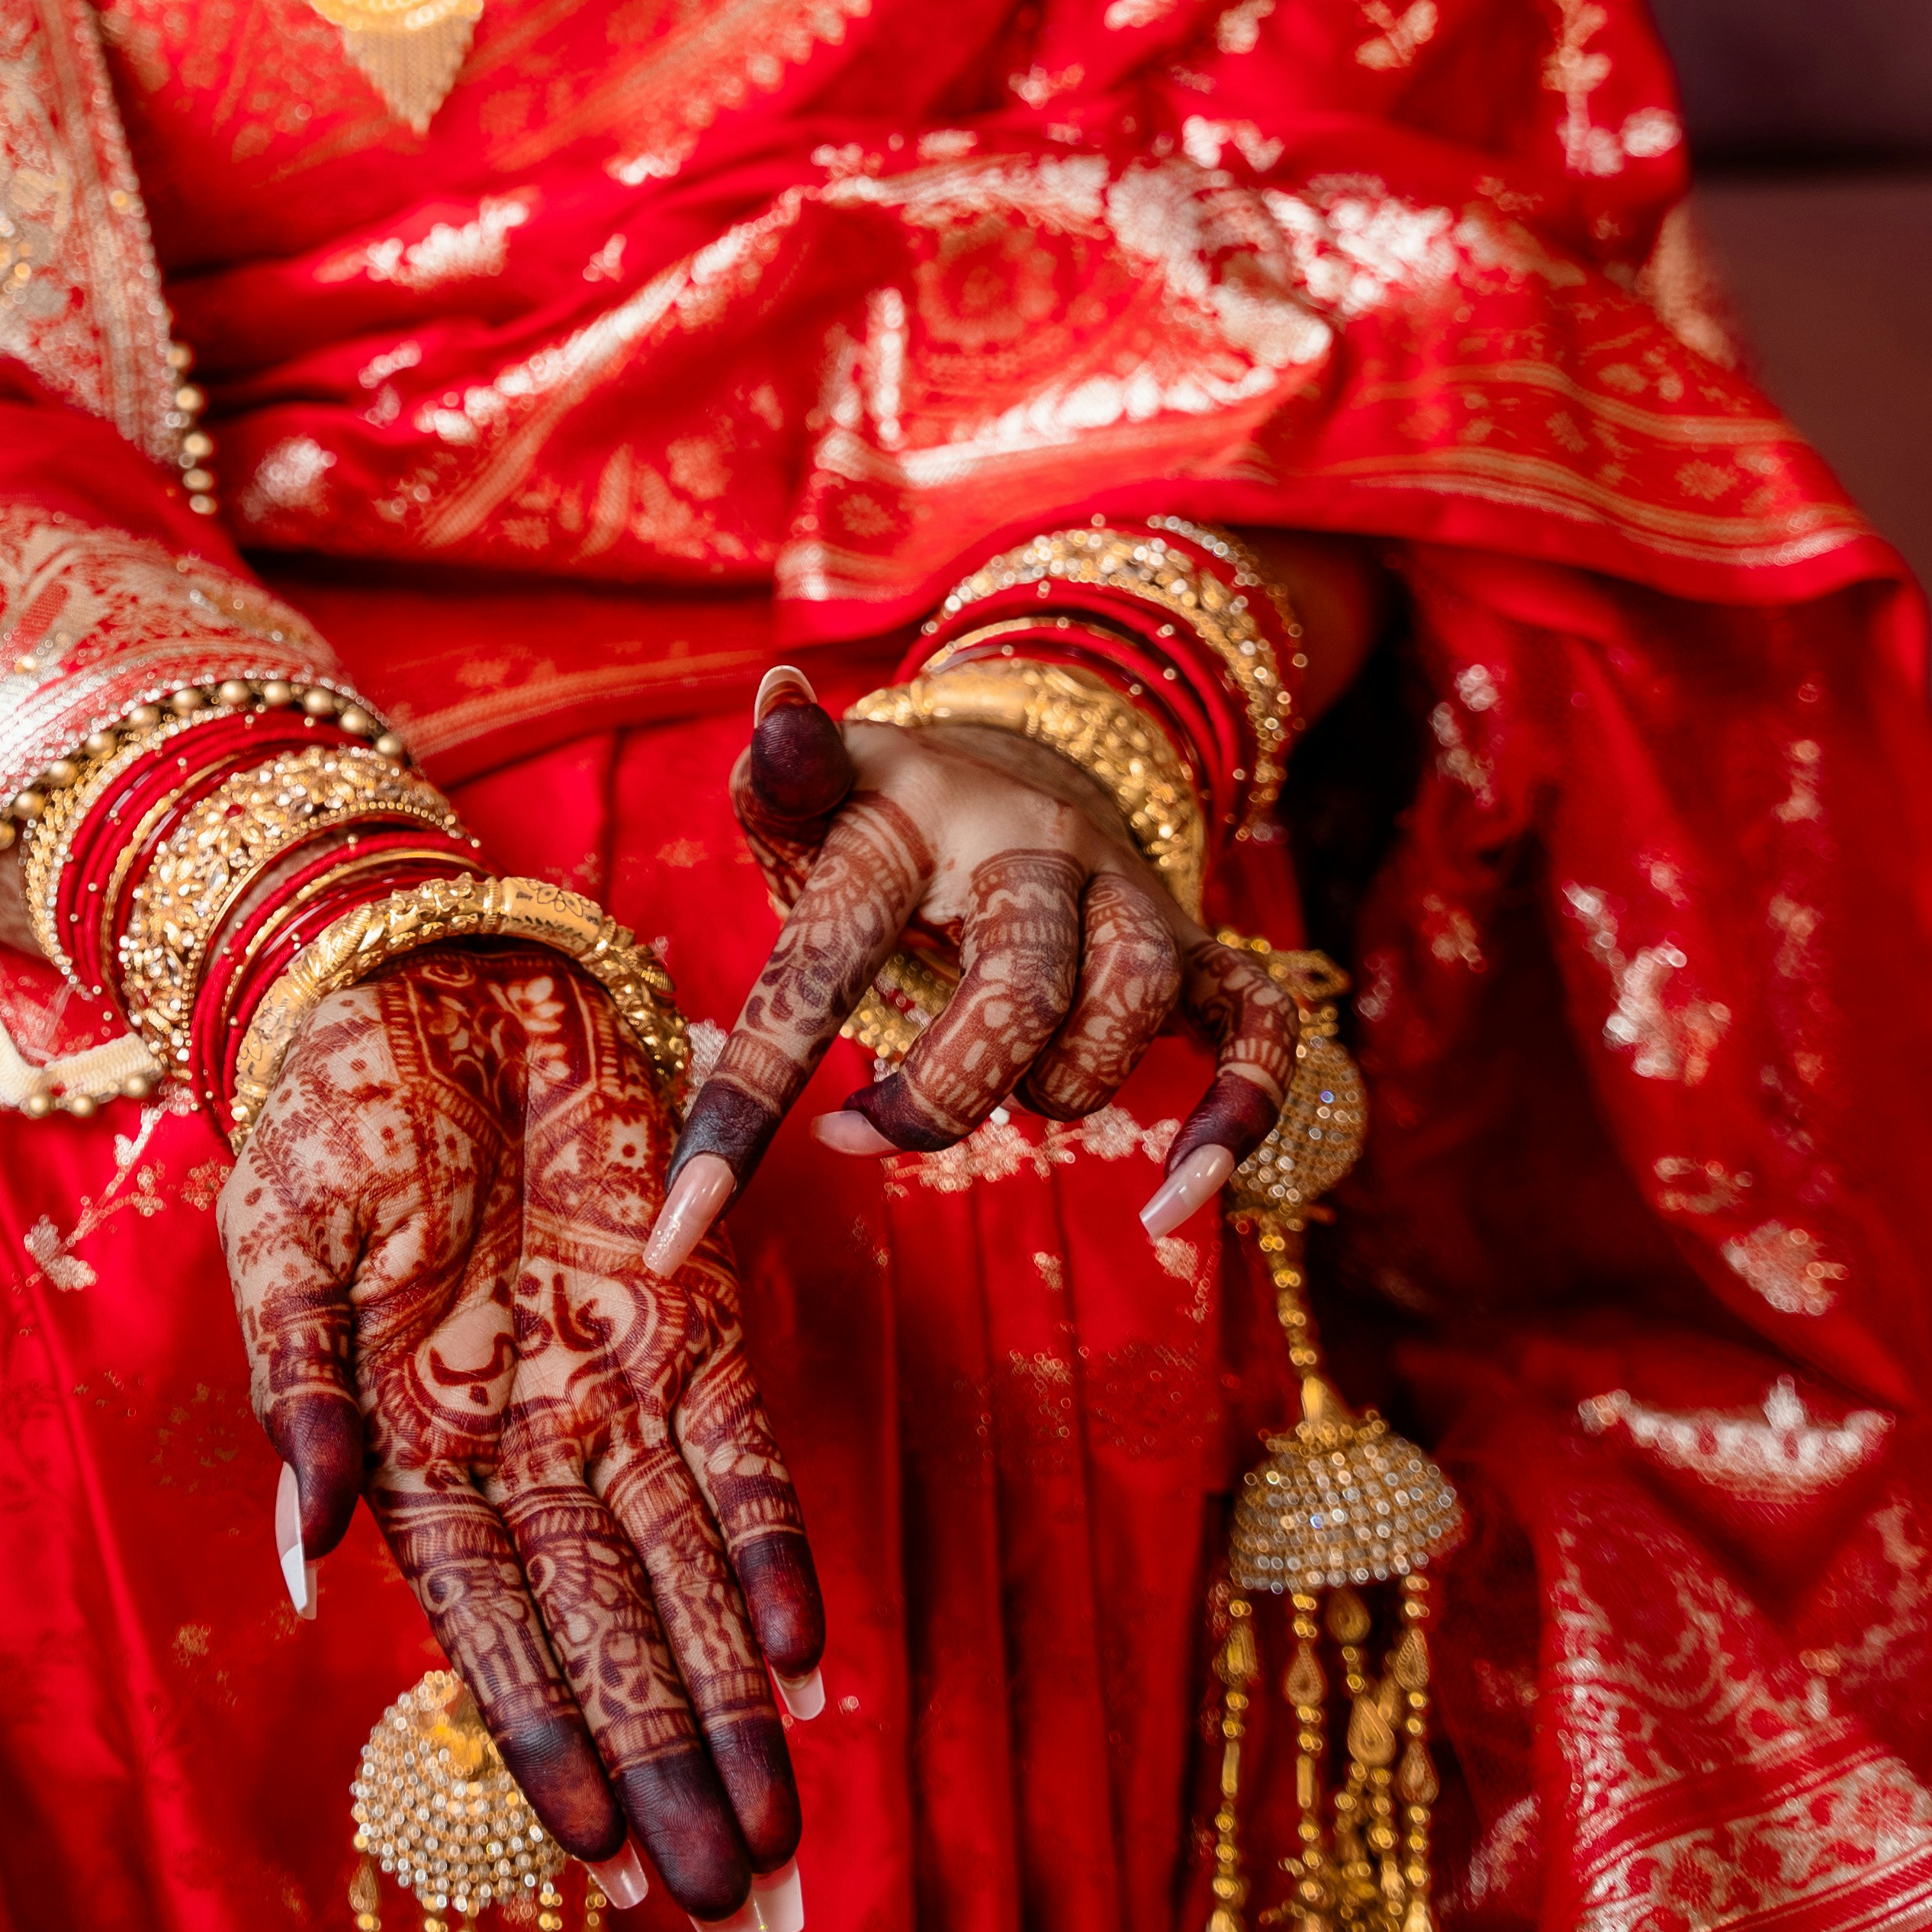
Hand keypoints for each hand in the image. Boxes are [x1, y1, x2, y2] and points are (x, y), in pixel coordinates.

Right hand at [221, 942, 823, 1931]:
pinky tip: (811, 1654)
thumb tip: (306, 1551)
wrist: (428, 975)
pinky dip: (773, 1551)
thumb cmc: (330, 1110)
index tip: (599, 1851)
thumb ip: (295, 1394)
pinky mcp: (686, 1312)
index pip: (496, 1631)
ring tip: (781, 1836)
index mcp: (413, 1453)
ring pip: (684, 1580)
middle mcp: (524, 1448)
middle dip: (668, 1772)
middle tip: (731, 1907)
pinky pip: (743, 1453)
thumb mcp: (280, 1244)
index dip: (550, 1737)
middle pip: (607, 1638)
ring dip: (736, 1704)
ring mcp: (610, 1388)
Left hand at [643, 670, 1295, 1278]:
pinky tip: (1173, 1208)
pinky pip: (1255, 1028)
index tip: (676, 1231)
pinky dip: (1231, 1122)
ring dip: (1059, 1089)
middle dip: (936, 1098)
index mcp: (914, 812)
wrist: (1020, 755)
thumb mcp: (810, 798)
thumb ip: (778, 778)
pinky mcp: (1196, 945)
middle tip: (858, 1131)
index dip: (748, 1097)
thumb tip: (776, 700)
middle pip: (1017, 989)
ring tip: (988, 1092)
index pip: (824, 958)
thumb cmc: (878, 817)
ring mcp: (1127, 893)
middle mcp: (1035, 842)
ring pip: (1131, 1005)